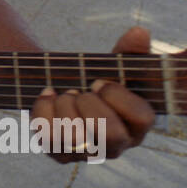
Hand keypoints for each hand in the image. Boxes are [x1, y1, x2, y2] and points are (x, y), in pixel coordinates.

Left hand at [30, 26, 155, 163]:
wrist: (66, 91)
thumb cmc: (98, 79)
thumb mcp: (114, 64)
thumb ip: (129, 50)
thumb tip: (139, 32)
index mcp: (138, 125)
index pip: (142, 118)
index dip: (118, 95)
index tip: (99, 81)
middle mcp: (117, 146)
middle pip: (109, 134)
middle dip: (89, 104)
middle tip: (80, 90)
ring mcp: (88, 154)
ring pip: (75, 138)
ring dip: (65, 106)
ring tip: (66, 93)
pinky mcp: (60, 155)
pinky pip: (48, 137)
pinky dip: (44, 109)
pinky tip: (48, 96)